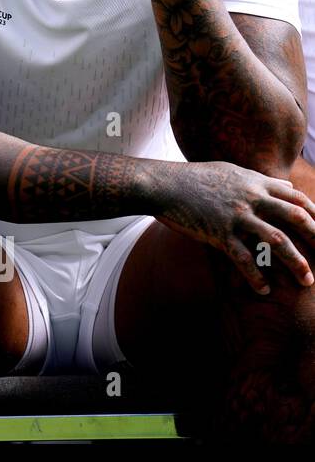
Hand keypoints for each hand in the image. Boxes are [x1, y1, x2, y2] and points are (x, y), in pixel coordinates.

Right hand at [153, 161, 314, 292]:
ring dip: (297, 263)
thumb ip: (259, 180)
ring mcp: (236, 217)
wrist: (162, 185)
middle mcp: (251, 198)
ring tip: (307, 281)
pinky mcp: (219, 233)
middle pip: (295, 218)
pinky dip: (256, 277)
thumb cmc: (193, 177)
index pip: (296, 197)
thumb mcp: (230, 171)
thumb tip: (286, 186)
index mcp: (255, 182)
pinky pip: (244, 259)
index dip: (314, 213)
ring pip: (277, 242)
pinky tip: (263, 289)